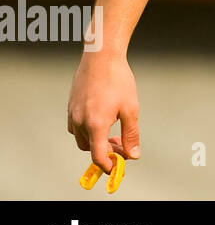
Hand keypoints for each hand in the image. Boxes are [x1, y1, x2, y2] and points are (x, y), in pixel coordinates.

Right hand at [68, 52, 139, 174]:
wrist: (101, 57)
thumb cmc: (117, 80)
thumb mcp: (130, 108)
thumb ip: (131, 134)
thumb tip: (133, 154)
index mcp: (95, 124)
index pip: (98, 156)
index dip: (108, 165)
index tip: (117, 167)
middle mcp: (79, 122)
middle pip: (90, 148)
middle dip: (106, 151)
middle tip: (123, 146)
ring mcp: (72, 114)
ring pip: (82, 138)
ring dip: (97, 140)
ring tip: (115, 133)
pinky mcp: (71, 106)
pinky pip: (76, 127)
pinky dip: (89, 130)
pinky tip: (104, 120)